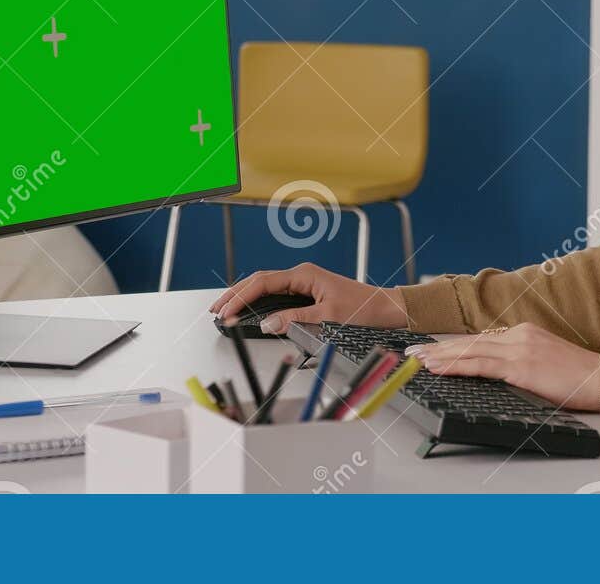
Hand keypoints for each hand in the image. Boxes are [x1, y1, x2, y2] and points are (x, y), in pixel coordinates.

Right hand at [208, 262, 407, 334]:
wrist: (385, 309)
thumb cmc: (363, 310)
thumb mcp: (328, 317)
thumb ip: (295, 320)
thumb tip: (266, 324)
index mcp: (304, 274)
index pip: (263, 282)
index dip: (241, 297)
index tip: (225, 311)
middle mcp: (301, 275)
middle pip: (259, 281)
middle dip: (235, 294)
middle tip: (215, 310)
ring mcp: (303, 283)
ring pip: (265, 286)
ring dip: (244, 297)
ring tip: (224, 309)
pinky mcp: (307, 293)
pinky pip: (275, 294)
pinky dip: (259, 301)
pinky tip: (248, 309)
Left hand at [405, 322, 599, 411]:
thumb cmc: (578, 378)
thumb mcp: (544, 363)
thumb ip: (520, 363)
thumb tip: (496, 373)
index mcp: (524, 332)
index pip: (480, 339)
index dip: (453, 344)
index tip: (432, 349)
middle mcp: (519, 335)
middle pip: (470, 341)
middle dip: (438, 347)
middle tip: (412, 352)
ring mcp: (519, 348)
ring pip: (470, 350)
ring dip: (440, 356)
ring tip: (417, 360)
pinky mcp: (521, 366)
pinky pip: (480, 365)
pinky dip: (455, 365)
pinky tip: (439, 368)